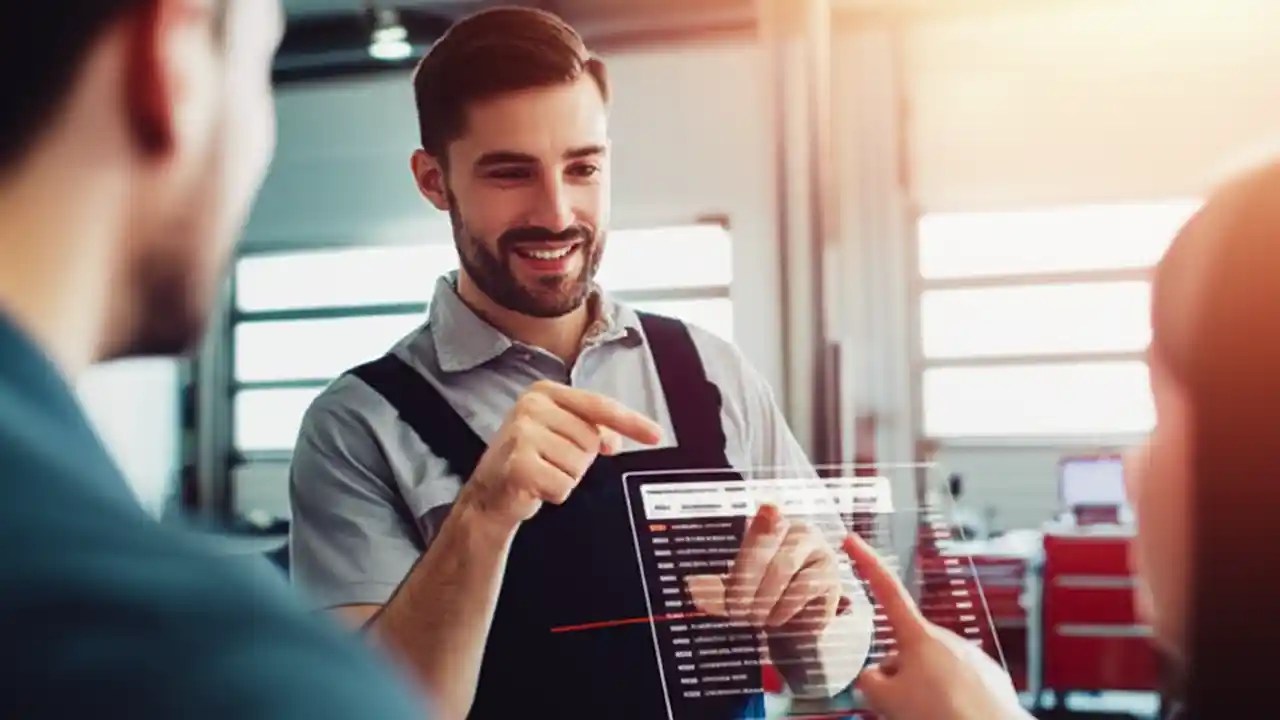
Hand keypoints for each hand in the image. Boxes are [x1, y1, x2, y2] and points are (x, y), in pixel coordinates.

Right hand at [459, 380, 662, 529]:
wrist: (487, 496)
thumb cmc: (526, 462)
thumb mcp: (559, 435)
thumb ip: (591, 429)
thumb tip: (616, 440)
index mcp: (544, 392)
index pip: (599, 405)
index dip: (631, 422)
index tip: (656, 435)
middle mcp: (531, 406)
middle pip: (591, 440)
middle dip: (579, 459)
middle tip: (551, 462)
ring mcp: (522, 434)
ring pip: (580, 464)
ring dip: (566, 477)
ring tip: (542, 473)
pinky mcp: (519, 464)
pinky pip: (564, 484)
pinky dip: (555, 493)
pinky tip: (535, 486)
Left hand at [686, 504, 843, 633]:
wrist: (795, 629)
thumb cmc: (765, 600)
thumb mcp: (735, 592)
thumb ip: (715, 588)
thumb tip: (691, 586)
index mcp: (772, 525)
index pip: (761, 522)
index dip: (760, 524)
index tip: (767, 514)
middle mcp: (797, 531)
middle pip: (766, 545)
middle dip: (745, 580)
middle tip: (734, 608)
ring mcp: (818, 551)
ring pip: (783, 567)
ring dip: (764, 596)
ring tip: (754, 617)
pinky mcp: (830, 576)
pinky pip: (804, 586)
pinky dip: (784, 606)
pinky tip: (776, 618)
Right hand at [842, 534, 1029, 719]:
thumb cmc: (942, 716)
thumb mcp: (886, 700)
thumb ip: (869, 681)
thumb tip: (875, 677)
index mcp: (919, 637)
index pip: (886, 589)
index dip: (866, 562)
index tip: (853, 540)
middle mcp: (947, 639)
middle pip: (904, 649)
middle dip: (897, 671)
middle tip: (900, 703)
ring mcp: (970, 657)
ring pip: (930, 670)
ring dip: (923, 688)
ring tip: (931, 714)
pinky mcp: (989, 678)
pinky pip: (956, 683)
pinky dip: (949, 698)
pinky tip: (954, 715)